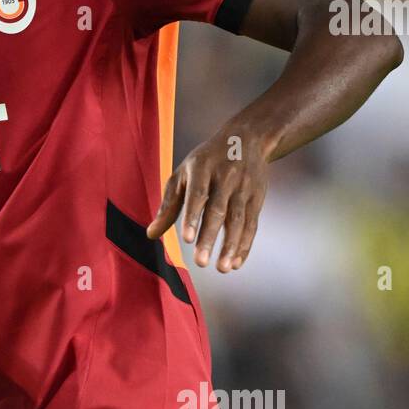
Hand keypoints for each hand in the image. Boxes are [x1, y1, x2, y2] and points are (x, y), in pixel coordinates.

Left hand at [146, 129, 271, 272]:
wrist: (246, 139)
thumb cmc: (206, 161)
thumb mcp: (183, 174)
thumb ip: (169, 205)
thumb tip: (151, 235)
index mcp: (202, 169)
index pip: (197, 194)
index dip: (192, 217)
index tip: (186, 238)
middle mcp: (225, 177)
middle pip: (218, 211)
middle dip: (210, 237)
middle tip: (201, 262)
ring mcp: (244, 188)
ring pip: (239, 220)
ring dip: (231, 246)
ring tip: (221, 268)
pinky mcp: (257, 198)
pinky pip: (252, 225)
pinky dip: (244, 245)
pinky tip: (235, 263)